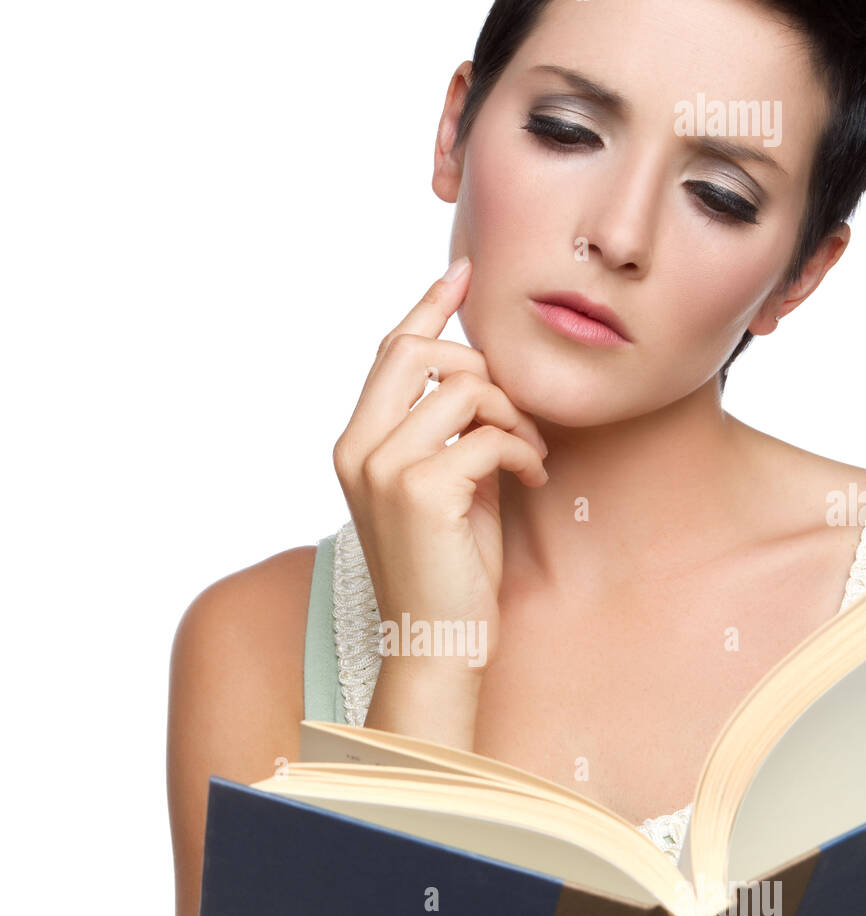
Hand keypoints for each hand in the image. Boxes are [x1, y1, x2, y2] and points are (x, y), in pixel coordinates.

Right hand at [332, 257, 548, 676]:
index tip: (464, 273)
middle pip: (418, 349)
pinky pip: (488, 435)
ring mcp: (384, 467)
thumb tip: (480, 374)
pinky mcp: (421, 489)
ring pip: (465, 387)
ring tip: (528, 456)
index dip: (428, 305)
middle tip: (514, 415)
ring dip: (514, 415)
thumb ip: (447, 430)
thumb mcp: (443, 485)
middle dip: (481, 366)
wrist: (436, 641)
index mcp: (356, 444)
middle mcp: (358, 448)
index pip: (390, 350)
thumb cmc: (447, 569)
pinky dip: (523, 451)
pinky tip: (532, 479)